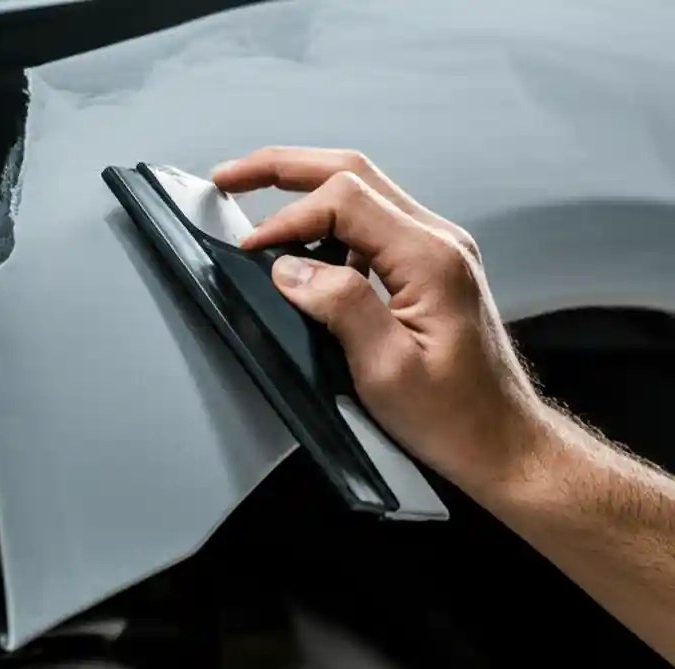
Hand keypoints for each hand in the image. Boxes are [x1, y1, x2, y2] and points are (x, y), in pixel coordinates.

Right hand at [212, 147, 546, 489]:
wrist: (501, 440)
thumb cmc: (454, 416)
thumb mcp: (387, 370)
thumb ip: (340, 307)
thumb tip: (289, 267)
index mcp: (431, 258)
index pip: (345, 200)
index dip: (287, 217)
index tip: (249, 248)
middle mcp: (439, 241)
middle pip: (353, 172)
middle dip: (283, 167)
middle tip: (229, 176)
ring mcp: (437, 250)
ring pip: (362, 190)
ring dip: (303, 187)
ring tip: (253, 195)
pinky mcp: (429, 267)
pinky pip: (371, 224)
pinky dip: (325, 221)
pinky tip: (298, 243)